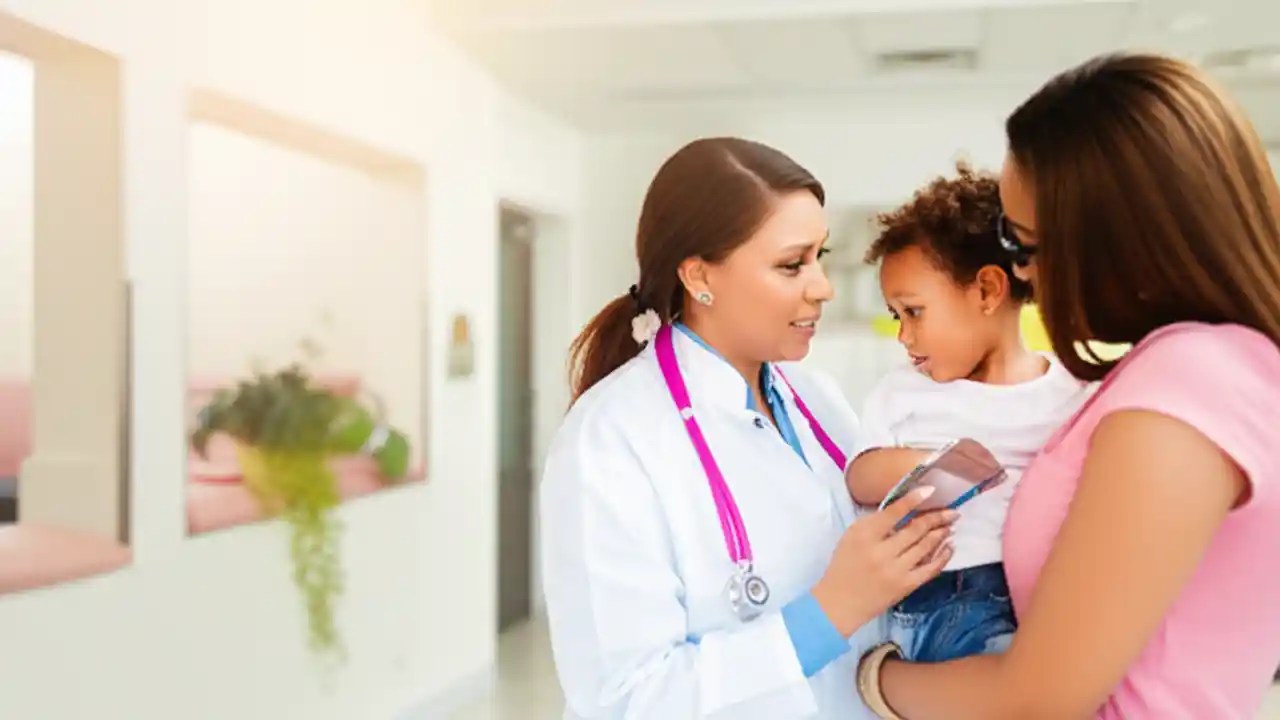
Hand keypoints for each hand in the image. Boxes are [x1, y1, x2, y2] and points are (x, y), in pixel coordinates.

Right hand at [813, 487, 956, 636]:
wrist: (841, 602)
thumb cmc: (845, 565)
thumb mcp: (851, 536)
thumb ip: (875, 523)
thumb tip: (905, 510)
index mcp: (865, 535)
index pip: (893, 513)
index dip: (913, 500)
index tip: (930, 490)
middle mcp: (882, 552)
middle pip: (915, 530)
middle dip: (936, 518)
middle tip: (951, 511)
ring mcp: (896, 570)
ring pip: (925, 547)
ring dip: (941, 534)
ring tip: (950, 525)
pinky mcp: (906, 586)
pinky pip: (930, 569)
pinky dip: (942, 557)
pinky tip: (949, 547)